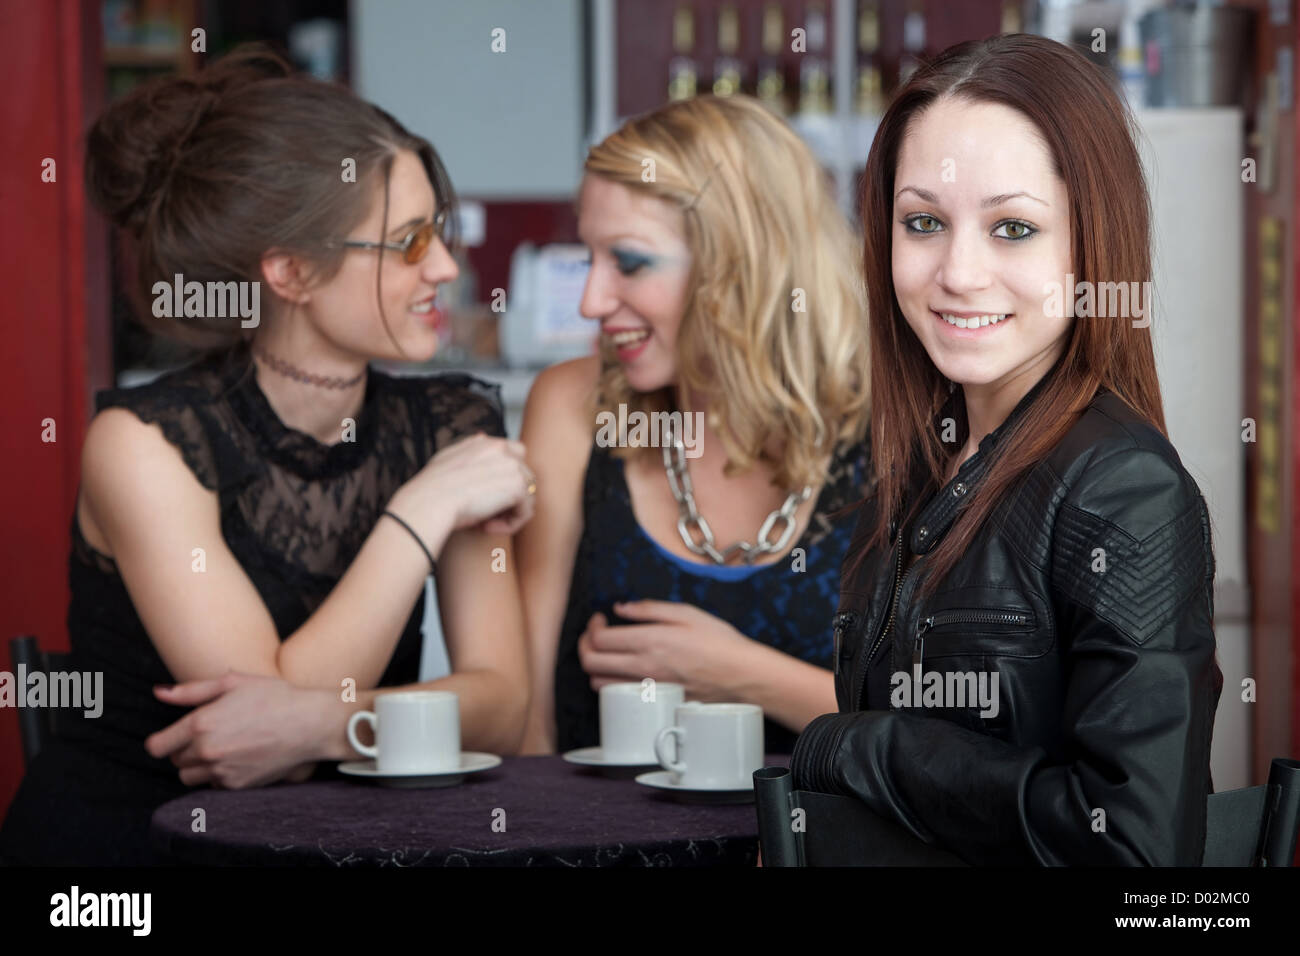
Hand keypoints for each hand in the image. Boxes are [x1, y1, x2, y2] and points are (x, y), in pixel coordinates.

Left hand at [144, 672, 335, 788]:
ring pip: (189, 777)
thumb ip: (191, 690)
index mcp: (200, 723)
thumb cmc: (273, 697)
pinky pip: (213, 784)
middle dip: (185, 748)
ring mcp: (222, 771)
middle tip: (209, 734)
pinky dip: (219, 774)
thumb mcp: (233, 683)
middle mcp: (207, 751)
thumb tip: (158, 693)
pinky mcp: (237, 785)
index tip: (171, 736)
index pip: (157, 746)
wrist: (310, 723)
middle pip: (174, 761)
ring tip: (221, 748)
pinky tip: (238, 757)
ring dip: (198, 765)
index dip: (161, 741)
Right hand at [390, 433, 535, 540]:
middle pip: (525, 477)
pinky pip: (525, 512)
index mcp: (488, 443)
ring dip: (508, 514)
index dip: (508, 478)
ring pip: (527, 497)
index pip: (516, 455)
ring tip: (484, 524)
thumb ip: (469, 447)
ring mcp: (513, 467)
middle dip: (510, 498)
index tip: (488, 496)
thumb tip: (482, 436)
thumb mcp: (448, 457)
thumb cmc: (432, 486)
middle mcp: (504, 450)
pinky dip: (510, 525)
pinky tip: (486, 528)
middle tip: (486, 515)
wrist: (430, 501)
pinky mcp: (518, 488)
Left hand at [576, 600, 753, 700]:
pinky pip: (619, 698)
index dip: (591, 628)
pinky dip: (611, 685)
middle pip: (591, 663)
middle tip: (594, 636)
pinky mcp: (655, 703)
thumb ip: (649, 609)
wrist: (742, 676)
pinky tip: (623, 674)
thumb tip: (620, 608)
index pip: (599, 639)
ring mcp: (647, 689)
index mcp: (649, 641)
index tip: (600, 620)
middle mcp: (643, 667)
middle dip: (585, 646)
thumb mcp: (686, 613)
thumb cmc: (719, 642)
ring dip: (596, 667)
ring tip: (608, 654)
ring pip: (599, 684)